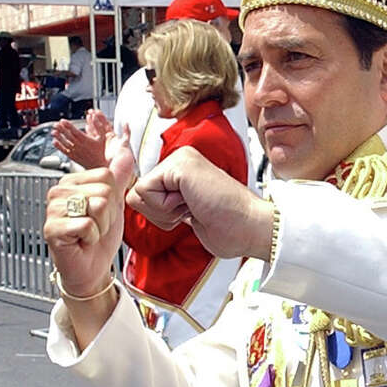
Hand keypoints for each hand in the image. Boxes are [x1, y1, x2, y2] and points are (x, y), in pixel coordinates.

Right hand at [43, 140, 135, 297]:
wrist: (92, 269)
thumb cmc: (100, 239)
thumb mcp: (114, 202)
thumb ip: (119, 175)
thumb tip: (125, 149)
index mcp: (72, 182)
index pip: (106, 175)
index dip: (113, 199)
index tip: (102, 213)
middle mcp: (59, 192)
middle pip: (103, 190)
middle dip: (107, 215)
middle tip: (95, 227)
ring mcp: (53, 210)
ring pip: (97, 205)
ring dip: (100, 226)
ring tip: (89, 234)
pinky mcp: (52, 229)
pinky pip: (87, 224)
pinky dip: (91, 238)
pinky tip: (81, 242)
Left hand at [53, 118, 106, 168]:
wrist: (100, 165)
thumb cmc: (101, 151)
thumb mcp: (103, 137)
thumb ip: (99, 126)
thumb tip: (94, 117)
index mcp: (86, 140)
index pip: (75, 131)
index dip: (68, 125)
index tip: (63, 121)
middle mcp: (80, 146)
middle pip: (68, 136)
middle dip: (61, 129)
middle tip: (55, 124)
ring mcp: (76, 152)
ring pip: (65, 143)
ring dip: (58, 137)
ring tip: (53, 132)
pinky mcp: (73, 157)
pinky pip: (64, 151)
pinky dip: (59, 147)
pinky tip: (54, 142)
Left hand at [128, 146, 273, 259]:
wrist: (250, 227)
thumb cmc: (227, 226)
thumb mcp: (183, 212)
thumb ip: (162, 204)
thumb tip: (136, 200)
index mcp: (181, 169)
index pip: (142, 194)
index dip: (159, 214)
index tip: (190, 212)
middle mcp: (179, 159)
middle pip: (137, 193)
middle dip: (159, 213)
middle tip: (192, 210)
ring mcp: (179, 159)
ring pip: (139, 193)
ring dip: (164, 212)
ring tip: (194, 206)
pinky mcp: (179, 166)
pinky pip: (146, 192)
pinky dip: (165, 209)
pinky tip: (191, 204)